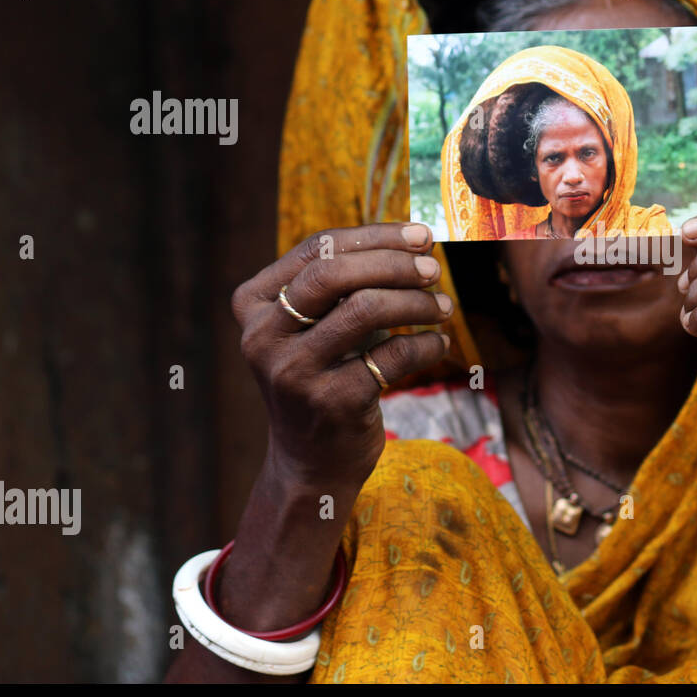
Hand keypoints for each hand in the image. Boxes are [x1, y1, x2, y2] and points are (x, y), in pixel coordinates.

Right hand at [231, 222, 452, 490]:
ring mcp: (294, 370)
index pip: (317, 249)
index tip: (420, 233)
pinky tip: (439, 343)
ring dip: (416, 302)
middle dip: (393, 262)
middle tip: (434, 268)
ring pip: (365, 308)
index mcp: (254, 304)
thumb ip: (347, 284)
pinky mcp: (332, 401)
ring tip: (442, 306)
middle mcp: (264, 335)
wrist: (312, 462)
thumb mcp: (317, 327)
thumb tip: (415, 241)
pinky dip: (427, 344)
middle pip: (333, 273)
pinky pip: (393, 356)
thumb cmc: (324, 377)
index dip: (375, 235)